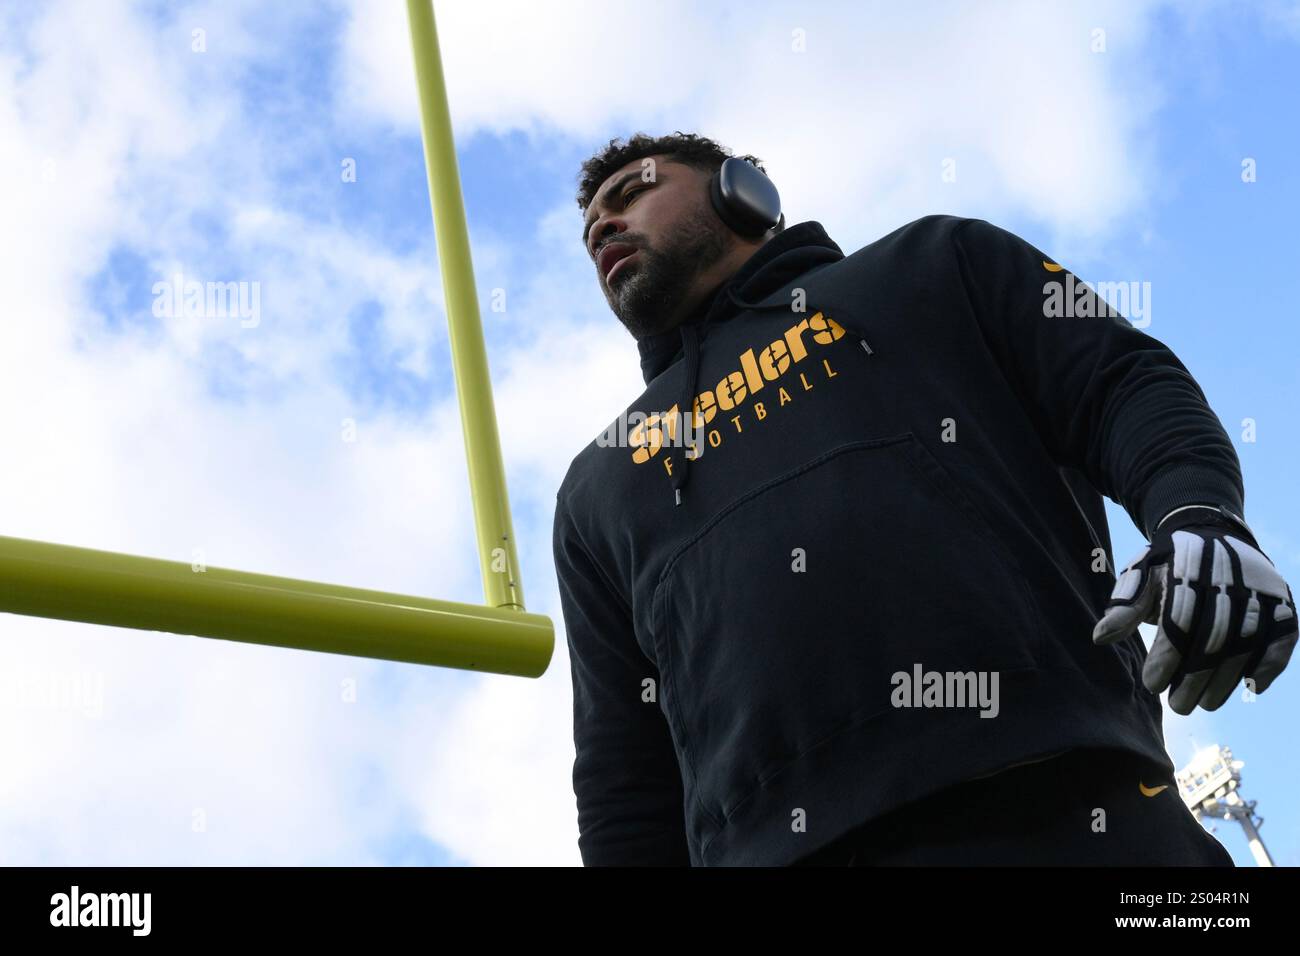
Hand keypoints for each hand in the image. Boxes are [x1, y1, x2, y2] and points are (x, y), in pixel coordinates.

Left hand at [1093, 506, 1296, 713]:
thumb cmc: (1171, 563)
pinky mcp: (1285, 606)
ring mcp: (1263, 593)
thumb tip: (1099, 638)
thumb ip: (1124, 604)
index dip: (1166, 658)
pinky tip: (1248, 687)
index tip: (1152, 685)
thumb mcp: (1142, 573)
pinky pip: (1281, 642)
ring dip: (1226, 681)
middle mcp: (1231, 579)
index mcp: (1190, 568)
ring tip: (1204, 703)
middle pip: (1214, 639)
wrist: (1214, 535)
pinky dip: (1267, 667)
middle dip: (1194, 678)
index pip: (1179, 621)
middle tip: (1178, 706)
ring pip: (1246, 646)